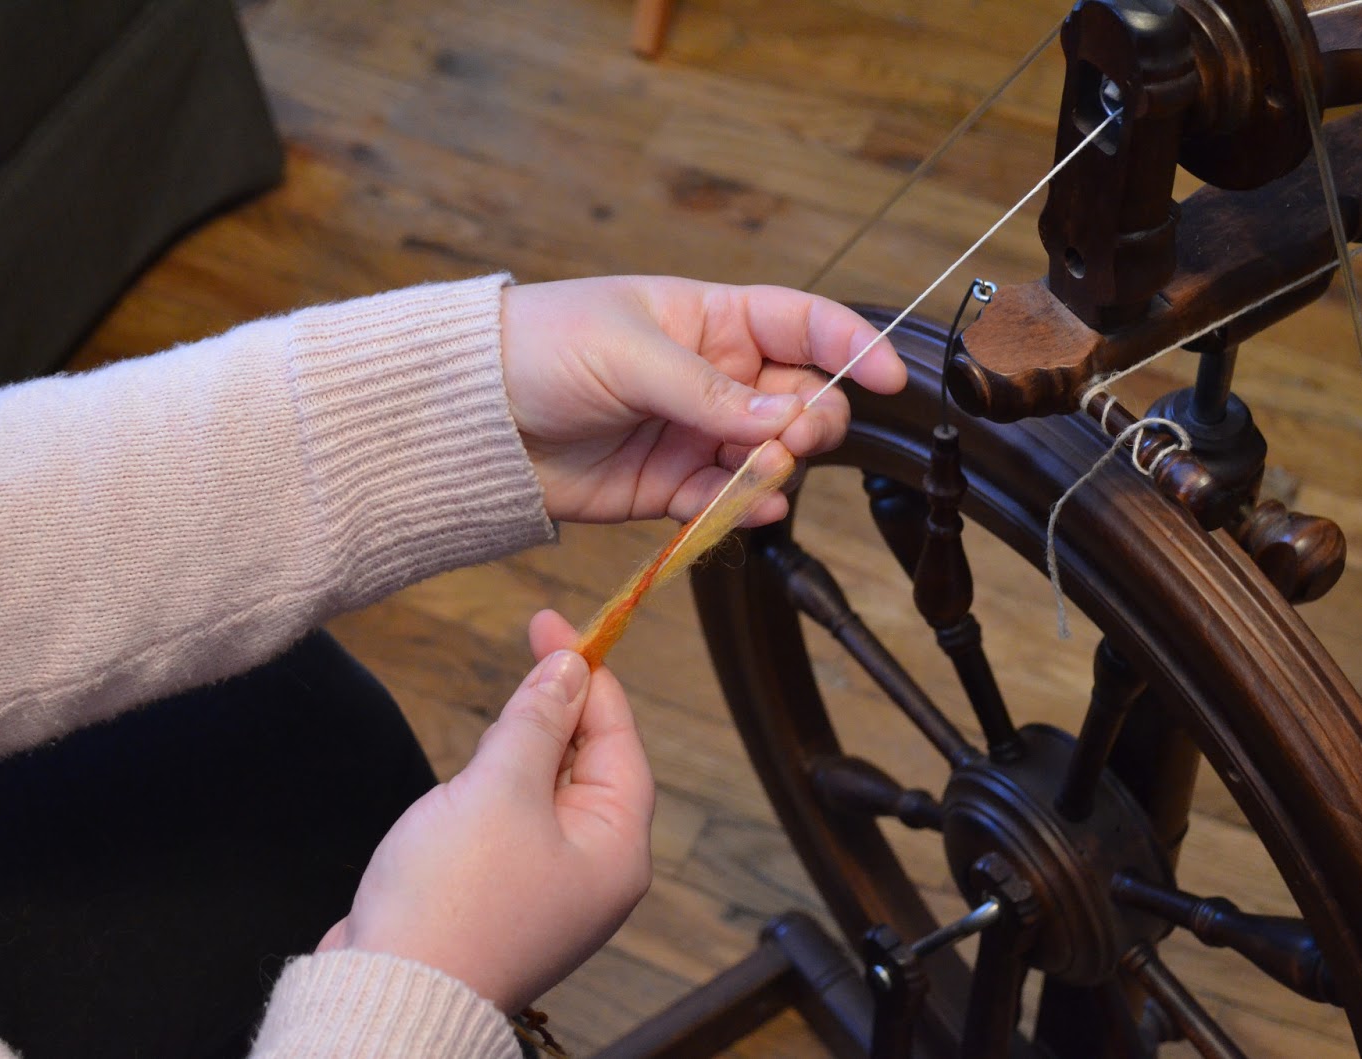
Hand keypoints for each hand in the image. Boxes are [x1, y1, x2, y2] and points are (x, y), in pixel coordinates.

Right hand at [316, 611, 653, 1012]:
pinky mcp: (500, 893)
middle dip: (554, 708)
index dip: (586, 673)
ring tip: (489, 737)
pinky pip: (509, 820)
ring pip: (544, 787)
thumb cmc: (455, 895)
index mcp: (616, 846)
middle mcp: (593, 867)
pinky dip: (492, 788)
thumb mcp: (500, 788)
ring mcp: (546, 884)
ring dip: (519, 748)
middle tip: (521, 657)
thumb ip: (537, 721)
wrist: (389, 992)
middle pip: (587, 760)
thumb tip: (569, 666)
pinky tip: (467, 780)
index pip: (617, 737)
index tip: (550, 622)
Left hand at [501, 276, 905, 524]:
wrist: (474, 416)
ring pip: (768, 458)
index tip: (888, 375)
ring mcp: (694, 433)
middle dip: (809, 420)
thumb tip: (774, 421)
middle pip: (799, 399)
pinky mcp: (669, 485)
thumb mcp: (627, 351)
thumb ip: (706, 390)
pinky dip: (741, 508)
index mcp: (710, 319)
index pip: (804, 322)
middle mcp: (714, 377)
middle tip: (789, 437)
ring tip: (758, 476)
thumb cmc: (540, 348)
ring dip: (775, 470)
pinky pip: (724, 501)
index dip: (852, 344)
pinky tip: (746, 507)